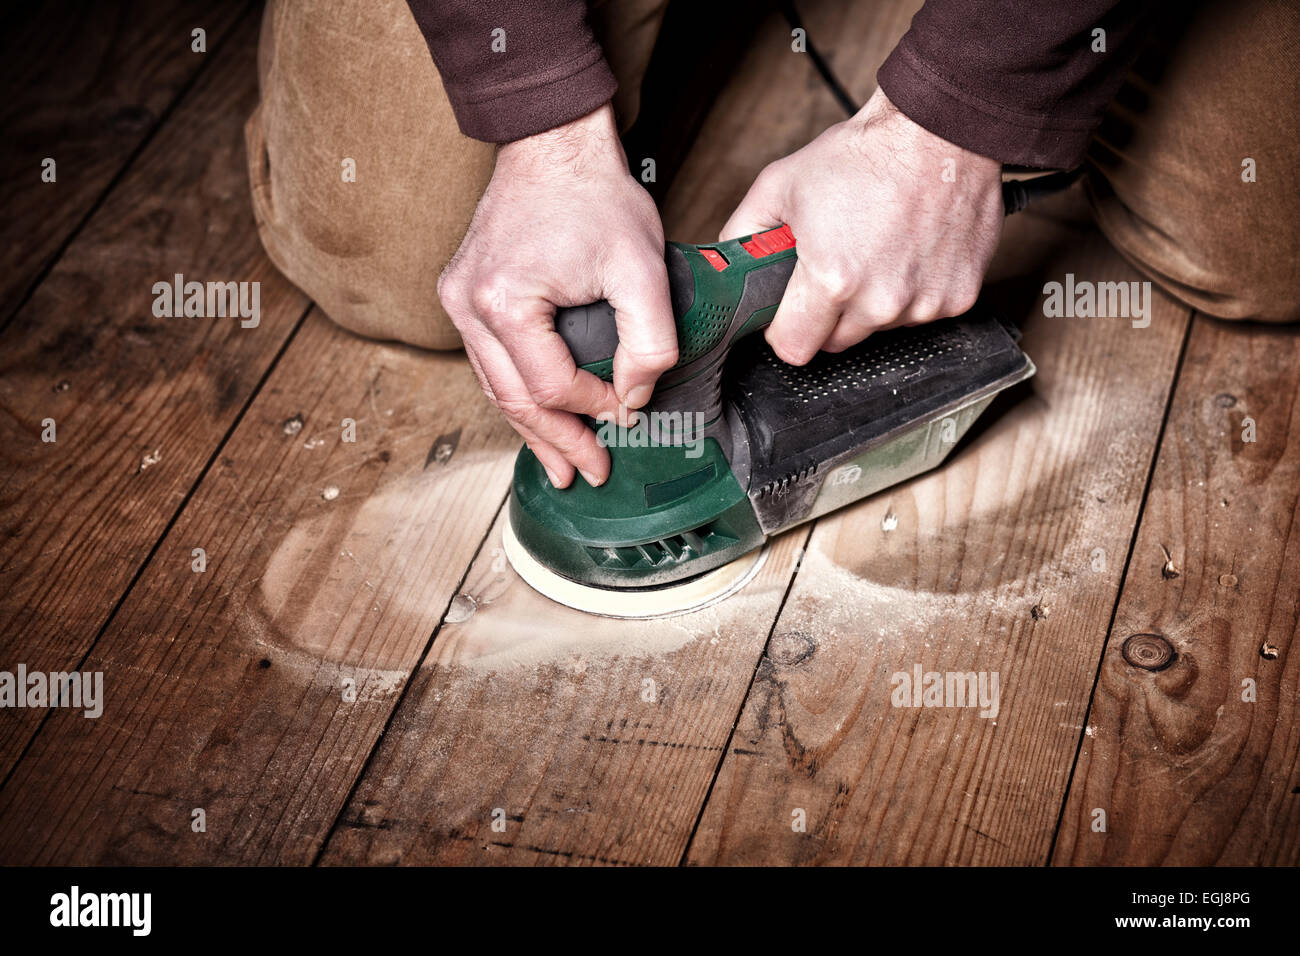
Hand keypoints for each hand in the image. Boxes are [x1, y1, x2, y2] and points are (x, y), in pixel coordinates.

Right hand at [438, 103, 676, 487]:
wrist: (554, 144)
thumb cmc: (594, 196)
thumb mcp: (642, 268)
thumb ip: (649, 342)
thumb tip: (634, 397)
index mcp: (504, 303)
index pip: (551, 386)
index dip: (594, 409)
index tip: (628, 412)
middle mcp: (468, 307)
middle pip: (514, 400)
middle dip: (557, 442)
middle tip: (590, 475)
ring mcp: (458, 301)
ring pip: (496, 388)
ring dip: (532, 429)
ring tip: (562, 465)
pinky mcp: (463, 294)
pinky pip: (490, 362)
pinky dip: (518, 394)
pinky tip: (537, 417)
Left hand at [721, 88, 1002, 362]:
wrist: (940, 130)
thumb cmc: (865, 154)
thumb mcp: (780, 185)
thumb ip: (742, 234)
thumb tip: (728, 268)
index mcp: (832, 281)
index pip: (793, 348)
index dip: (785, 328)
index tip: (790, 310)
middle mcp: (880, 302)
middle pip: (836, 343)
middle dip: (828, 315)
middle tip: (836, 266)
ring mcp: (923, 304)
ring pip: (880, 329)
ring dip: (873, 302)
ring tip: (877, 249)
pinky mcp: (958, 298)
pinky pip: (921, 314)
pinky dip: (913, 291)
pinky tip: (910, 251)